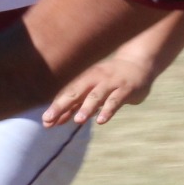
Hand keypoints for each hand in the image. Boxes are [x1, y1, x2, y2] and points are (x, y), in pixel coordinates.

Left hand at [42, 51, 156, 126]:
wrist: (138, 63)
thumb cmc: (110, 80)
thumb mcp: (92, 91)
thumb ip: (76, 106)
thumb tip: (56, 120)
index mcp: (84, 79)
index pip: (67, 94)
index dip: (56, 107)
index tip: (46, 121)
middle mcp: (95, 80)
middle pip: (75, 92)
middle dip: (62, 106)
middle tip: (49, 119)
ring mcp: (110, 84)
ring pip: (96, 96)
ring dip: (86, 108)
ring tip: (77, 120)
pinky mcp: (125, 89)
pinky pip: (115, 100)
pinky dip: (108, 110)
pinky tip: (101, 121)